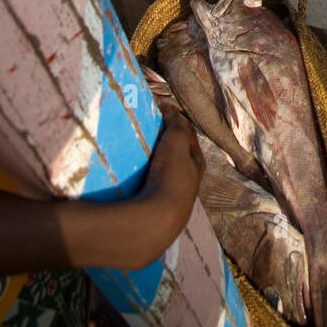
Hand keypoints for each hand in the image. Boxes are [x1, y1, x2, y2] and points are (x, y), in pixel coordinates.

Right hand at [141, 111, 204, 231]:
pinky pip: (148, 189)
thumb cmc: (171, 175)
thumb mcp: (177, 140)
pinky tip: (130, 177)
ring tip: (134, 154)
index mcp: (197, 163)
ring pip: (162, 175)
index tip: (159, 109)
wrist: (157, 219)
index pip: (188, 136)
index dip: (175, 120)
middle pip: (176, 156)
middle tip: (145, 131)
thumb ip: (176, 123)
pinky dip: (141, 179)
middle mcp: (189, 182)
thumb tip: (169, 107)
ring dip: (152, 164)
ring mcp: (172, 199)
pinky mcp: (155, 212)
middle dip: (164, 144)